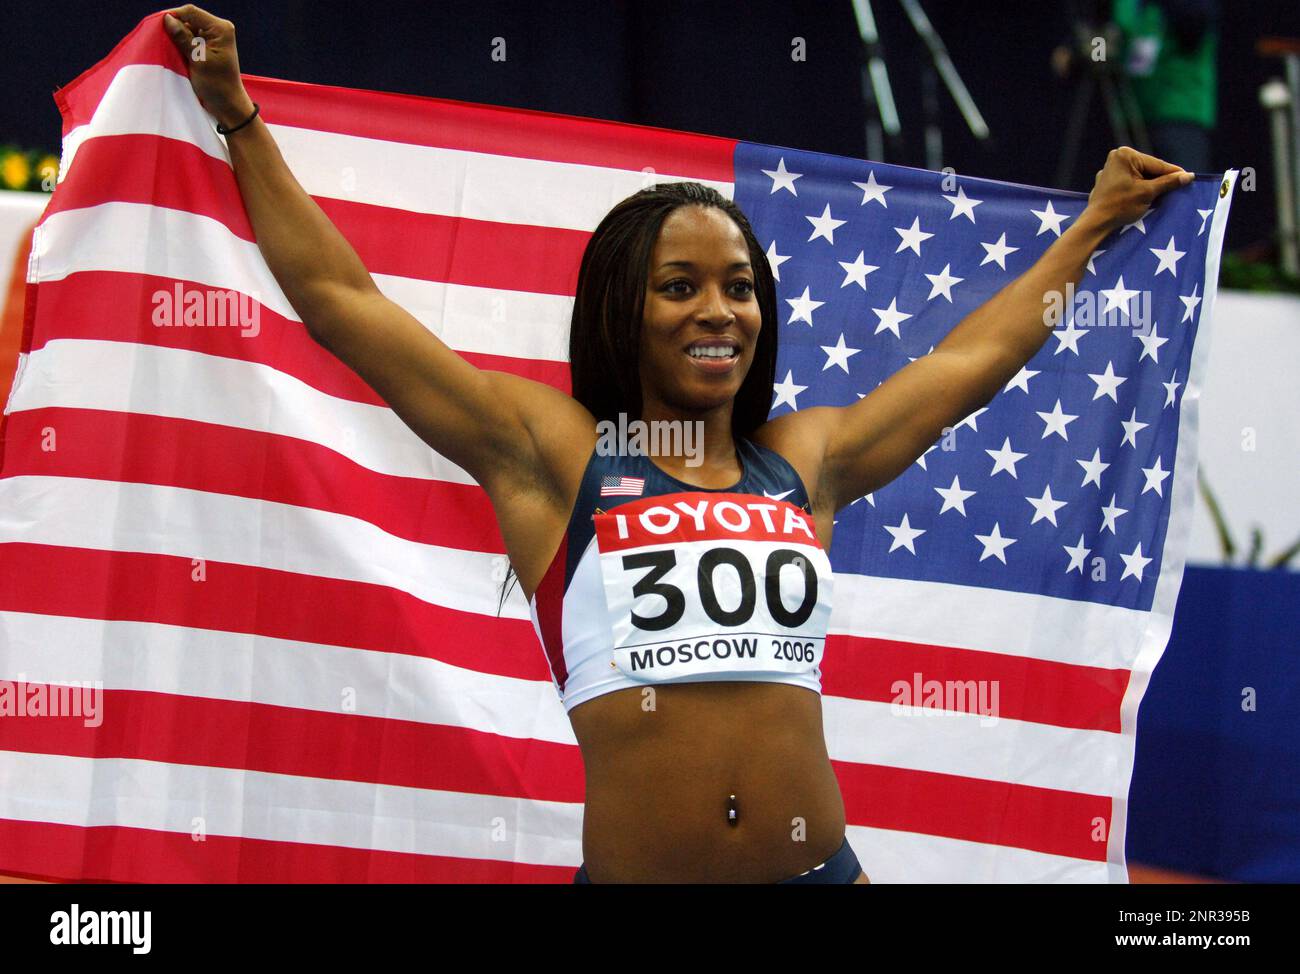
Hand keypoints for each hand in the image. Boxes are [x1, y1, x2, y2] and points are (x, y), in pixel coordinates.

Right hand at [162, 5, 253, 128]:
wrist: (227, 104)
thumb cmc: (217, 84)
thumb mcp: (198, 60)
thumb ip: (183, 38)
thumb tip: (167, 19)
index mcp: (221, 29)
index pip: (191, 12)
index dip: (173, 15)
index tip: (156, 26)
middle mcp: (217, 29)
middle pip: (188, 18)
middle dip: (174, 27)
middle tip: (160, 39)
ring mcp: (212, 38)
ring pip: (185, 29)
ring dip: (175, 37)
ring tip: (167, 48)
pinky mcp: (206, 46)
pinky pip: (187, 38)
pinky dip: (179, 44)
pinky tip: (173, 51)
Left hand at [1084, 146, 1194, 233]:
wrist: (1096, 223)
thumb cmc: (1120, 206)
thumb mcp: (1148, 193)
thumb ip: (1168, 182)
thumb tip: (1188, 176)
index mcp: (1125, 155)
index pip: (1156, 164)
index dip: (1173, 172)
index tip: (1189, 177)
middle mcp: (1116, 157)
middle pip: (1148, 169)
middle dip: (1162, 178)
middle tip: (1180, 186)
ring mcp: (1110, 169)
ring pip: (1140, 175)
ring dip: (1152, 184)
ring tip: (1167, 192)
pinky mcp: (1108, 181)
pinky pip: (1129, 181)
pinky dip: (1139, 187)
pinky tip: (1150, 195)